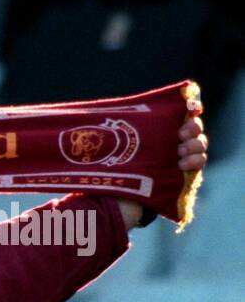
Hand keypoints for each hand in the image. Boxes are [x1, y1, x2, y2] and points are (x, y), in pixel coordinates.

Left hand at [116, 109, 207, 228]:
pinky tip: (182, 165)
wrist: (116, 199)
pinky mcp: (184, 174)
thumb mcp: (114, 144)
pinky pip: (199, 163)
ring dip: (194, 145)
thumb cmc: (112, 168)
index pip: (181, 114)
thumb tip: (102, 102)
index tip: (191, 110)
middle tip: (180, 134)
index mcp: (159, 130)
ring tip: (179, 152)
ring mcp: (180, 158)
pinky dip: (195, 161)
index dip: (191, 110)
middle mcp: (172, 142)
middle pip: (194, 128)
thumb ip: (120, 126)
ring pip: (199, 144)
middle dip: (193, 128)